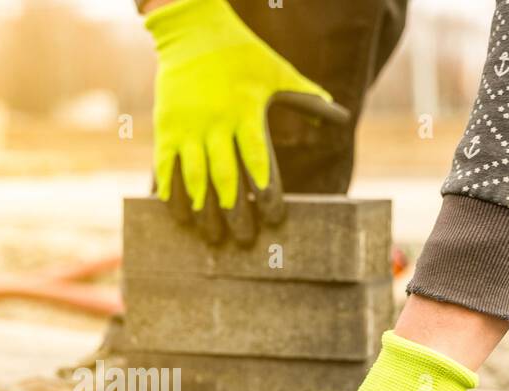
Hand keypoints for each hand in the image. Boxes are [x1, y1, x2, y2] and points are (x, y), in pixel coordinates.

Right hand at [146, 0, 349, 244]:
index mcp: (246, 113)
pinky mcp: (167, 129)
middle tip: (243, 240)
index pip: (258, 160)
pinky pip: (167, 168)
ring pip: (196, 179)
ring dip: (204, 212)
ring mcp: (189, 128)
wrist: (192, 33)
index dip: (265, 191)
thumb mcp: (277, 73)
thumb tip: (341, 118)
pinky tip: (179, 217)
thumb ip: (307, 99)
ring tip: (211, 238)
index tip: (273, 217)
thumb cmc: (241, 55)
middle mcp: (217, 124)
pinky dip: (172, 194)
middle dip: (235, 212)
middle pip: (227, 177)